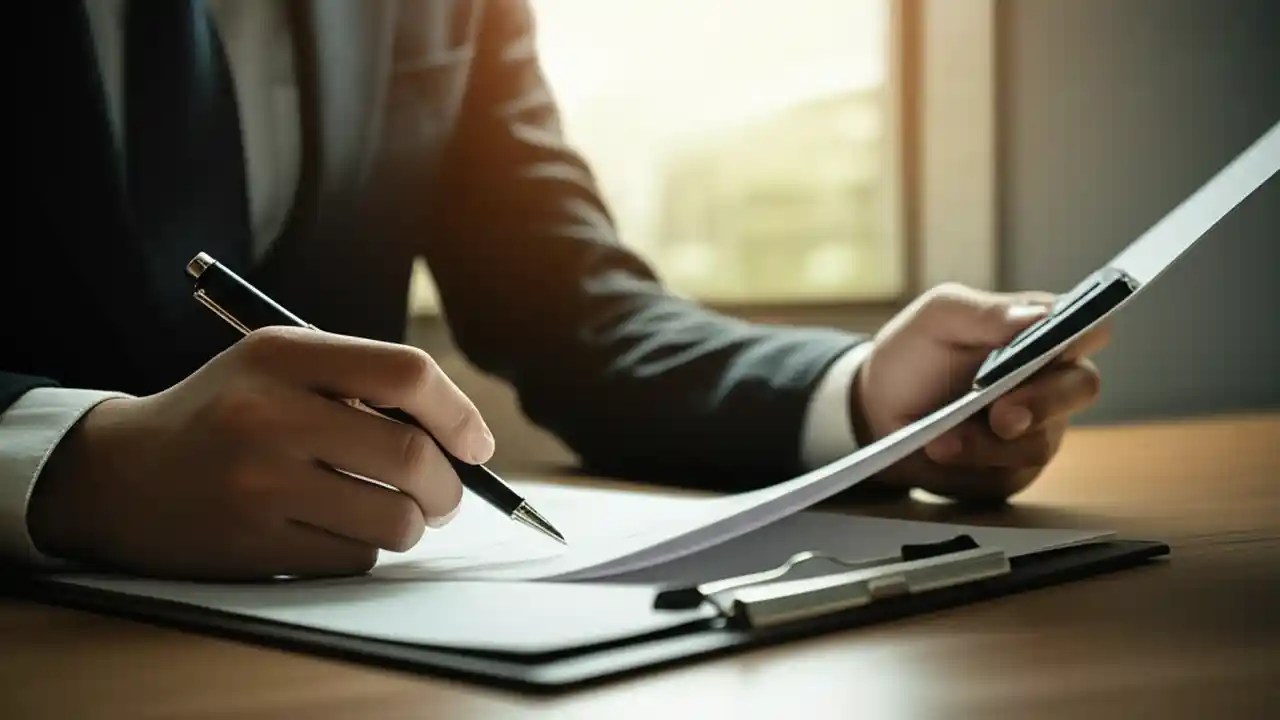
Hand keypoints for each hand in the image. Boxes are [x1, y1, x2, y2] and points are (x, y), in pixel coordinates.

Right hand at [27, 327, 493, 579]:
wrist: (122, 476)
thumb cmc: (227, 414)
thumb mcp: (280, 365)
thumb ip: (364, 382)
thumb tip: (463, 437)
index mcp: (284, 355)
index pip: (406, 374)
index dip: (459, 412)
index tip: (476, 445)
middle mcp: (270, 414)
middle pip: (411, 455)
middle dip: (449, 486)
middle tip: (447, 495)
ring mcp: (258, 484)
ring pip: (394, 519)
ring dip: (411, 524)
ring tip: (390, 511)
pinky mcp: (253, 546)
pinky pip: (356, 558)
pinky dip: (365, 549)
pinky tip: (335, 530)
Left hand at [852, 283, 1109, 502]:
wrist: (876, 412)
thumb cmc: (912, 354)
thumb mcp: (937, 318)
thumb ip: (984, 313)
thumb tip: (1037, 316)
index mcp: (1037, 332)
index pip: (1089, 328)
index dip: (1083, 335)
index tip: (1057, 345)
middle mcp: (1048, 380)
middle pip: (1082, 386)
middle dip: (1042, 402)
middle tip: (1002, 414)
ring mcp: (1036, 428)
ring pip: (1041, 440)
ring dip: (987, 442)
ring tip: (940, 438)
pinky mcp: (1013, 469)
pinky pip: (1010, 473)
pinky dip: (972, 463)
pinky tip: (941, 450)